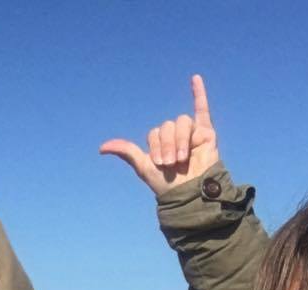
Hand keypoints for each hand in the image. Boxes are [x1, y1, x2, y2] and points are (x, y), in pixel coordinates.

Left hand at [100, 74, 219, 195]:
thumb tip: (101, 148)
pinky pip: (202, 108)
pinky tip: (195, 78)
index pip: (154, 133)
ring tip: (182, 159)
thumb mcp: (143, 166)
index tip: (160, 164)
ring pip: (182, 122)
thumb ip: (127, 152)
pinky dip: (199, 92)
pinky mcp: (206, 132)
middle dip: (167, 145)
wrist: (190, 192)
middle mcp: (174, 135)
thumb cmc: (167, 184)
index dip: (156, 147)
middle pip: (167, 126)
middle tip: (170, 164)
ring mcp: (190, 132)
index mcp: (159, 142)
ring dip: (180, 140)